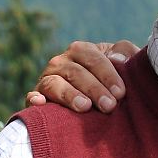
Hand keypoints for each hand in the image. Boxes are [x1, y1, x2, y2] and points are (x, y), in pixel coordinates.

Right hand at [24, 40, 138, 112]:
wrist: (100, 100)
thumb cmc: (115, 79)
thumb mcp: (124, 64)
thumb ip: (126, 54)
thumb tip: (118, 60)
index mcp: (82, 51)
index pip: (93, 58)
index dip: (107, 75)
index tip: (121, 93)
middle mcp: (61, 62)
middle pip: (75, 72)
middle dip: (94, 89)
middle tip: (109, 106)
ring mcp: (48, 79)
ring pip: (54, 83)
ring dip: (69, 95)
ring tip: (85, 107)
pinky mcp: (38, 97)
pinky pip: (31, 96)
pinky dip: (34, 98)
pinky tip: (40, 103)